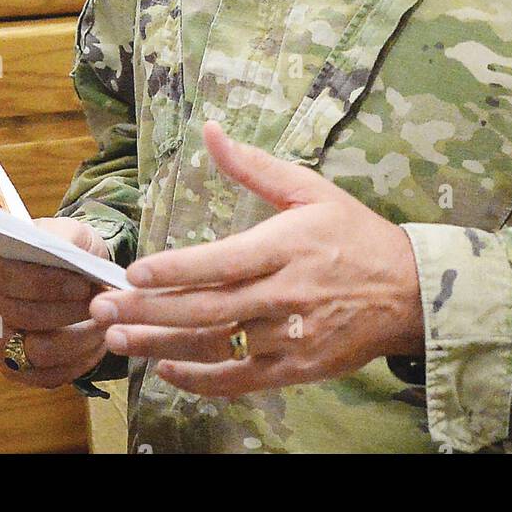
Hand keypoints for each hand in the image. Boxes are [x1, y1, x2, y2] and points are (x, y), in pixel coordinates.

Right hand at [0, 217, 113, 388]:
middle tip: (103, 306)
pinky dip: (77, 362)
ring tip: (103, 324)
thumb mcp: (71, 232)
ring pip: (38, 351)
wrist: (71, 273)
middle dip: (70, 313)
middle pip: (25, 317)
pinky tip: (96, 344)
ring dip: (79, 340)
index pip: (9, 276)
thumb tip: (70, 258)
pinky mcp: (12, 368)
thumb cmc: (68, 250)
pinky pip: (46, 376)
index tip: (84, 285)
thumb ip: (67, 240)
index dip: (48, 284)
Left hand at [88, 120, 423, 397]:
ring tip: (119, 339)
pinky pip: (239, 379)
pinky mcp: (294, 368)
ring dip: (162, 345)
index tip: (136, 271)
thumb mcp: (309, 189)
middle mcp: (283, 295)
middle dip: (150, 311)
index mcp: (285, 247)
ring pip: (216, 346)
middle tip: (104, 309)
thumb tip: (211, 131)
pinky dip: (200, 380)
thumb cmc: (353, 234)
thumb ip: (254, 166)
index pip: (222, 263)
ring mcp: (288, 336)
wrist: (407, 291)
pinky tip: (166, 370)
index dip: (177, 270)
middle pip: (207, 310)